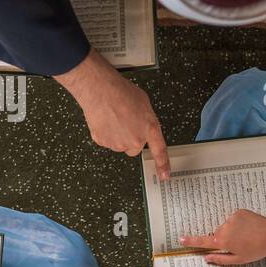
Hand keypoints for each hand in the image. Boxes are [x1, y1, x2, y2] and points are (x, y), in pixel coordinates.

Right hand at [55, 49, 169, 178]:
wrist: (100, 90)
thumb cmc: (121, 92)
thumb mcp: (144, 103)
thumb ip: (146, 120)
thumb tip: (142, 125)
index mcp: (149, 128)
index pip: (159, 151)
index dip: (163, 165)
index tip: (164, 176)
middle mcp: (135, 140)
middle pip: (134, 148)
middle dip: (130, 139)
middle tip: (124, 122)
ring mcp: (118, 143)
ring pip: (119, 145)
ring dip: (117, 135)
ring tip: (113, 117)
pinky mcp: (103, 142)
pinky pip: (106, 141)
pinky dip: (105, 133)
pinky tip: (104, 119)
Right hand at [179, 207, 265, 265]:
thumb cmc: (256, 250)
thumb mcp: (239, 259)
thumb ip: (220, 259)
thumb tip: (207, 259)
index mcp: (222, 241)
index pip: (202, 242)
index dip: (191, 241)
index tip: (180, 239)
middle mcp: (224, 228)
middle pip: (217, 235)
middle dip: (224, 240)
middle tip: (240, 245)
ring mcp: (231, 219)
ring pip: (227, 227)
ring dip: (233, 232)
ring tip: (247, 237)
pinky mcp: (238, 212)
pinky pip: (234, 219)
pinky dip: (239, 224)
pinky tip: (249, 229)